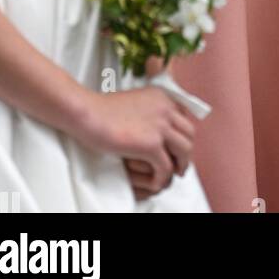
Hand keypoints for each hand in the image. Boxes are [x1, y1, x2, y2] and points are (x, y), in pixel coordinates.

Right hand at [75, 86, 195, 198]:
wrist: (88, 114)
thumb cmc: (103, 110)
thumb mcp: (135, 101)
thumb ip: (150, 110)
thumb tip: (157, 127)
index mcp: (163, 96)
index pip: (185, 117)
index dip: (182, 134)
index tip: (177, 147)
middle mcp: (166, 109)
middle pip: (189, 133)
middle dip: (185, 151)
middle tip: (178, 164)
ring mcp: (161, 126)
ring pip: (184, 150)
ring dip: (180, 165)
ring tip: (171, 174)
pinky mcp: (151, 145)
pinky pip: (166, 167)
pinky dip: (162, 177)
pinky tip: (155, 182)